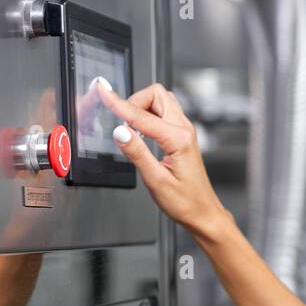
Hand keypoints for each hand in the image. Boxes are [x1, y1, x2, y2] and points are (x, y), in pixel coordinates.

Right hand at [97, 82, 232, 241]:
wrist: (202, 212)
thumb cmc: (185, 202)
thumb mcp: (156, 181)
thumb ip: (137, 153)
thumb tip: (120, 131)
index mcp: (179, 139)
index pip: (142, 116)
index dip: (119, 104)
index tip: (103, 92)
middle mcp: (184, 130)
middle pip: (156, 94)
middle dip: (134, 101)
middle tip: (122, 122)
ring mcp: (184, 131)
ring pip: (160, 101)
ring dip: (141, 108)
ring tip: (131, 131)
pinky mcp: (181, 135)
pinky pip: (163, 113)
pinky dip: (147, 116)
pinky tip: (141, 134)